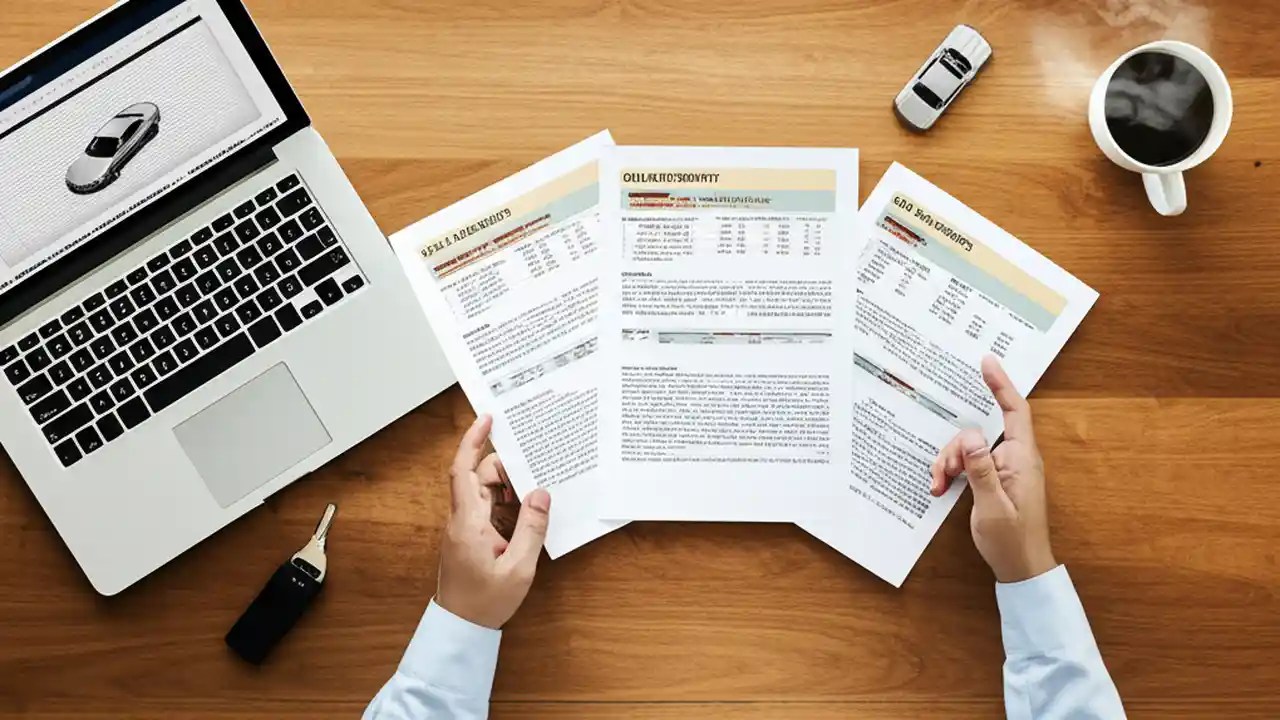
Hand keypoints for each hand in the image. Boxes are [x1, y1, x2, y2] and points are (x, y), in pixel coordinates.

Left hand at [436, 414, 550, 628]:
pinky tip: (529, 514)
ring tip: (537, 494)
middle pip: (481, 477)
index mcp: (468, 522)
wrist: (460, 629)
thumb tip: (541, 494)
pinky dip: (510, 507)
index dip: (473, 440)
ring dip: (512, 491)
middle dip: (507, 469)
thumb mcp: (518, 567)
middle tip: (536, 469)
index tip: (487, 418)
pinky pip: (491, 510)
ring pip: (488, 493)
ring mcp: (466, 528)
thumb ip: (531, 528)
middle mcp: (463, 519)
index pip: (464, 469)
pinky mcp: (472, 538)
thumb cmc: (484, 602)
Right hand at [929, 356, 1055, 583]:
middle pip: (979, 431)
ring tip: (940, 486)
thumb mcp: (992, 505)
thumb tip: (971, 434)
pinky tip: (943, 489)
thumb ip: (981, 469)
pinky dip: (954, 472)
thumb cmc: (1012, 541)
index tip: (986, 361)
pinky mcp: (994, 479)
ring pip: (968, 448)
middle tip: (943, 472)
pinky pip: (969, 463)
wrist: (1022, 570)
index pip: (1015, 411)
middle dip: (955, 446)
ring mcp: (1004, 469)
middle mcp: (1015, 458)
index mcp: (1022, 459)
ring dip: (950, 463)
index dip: (1001, 384)